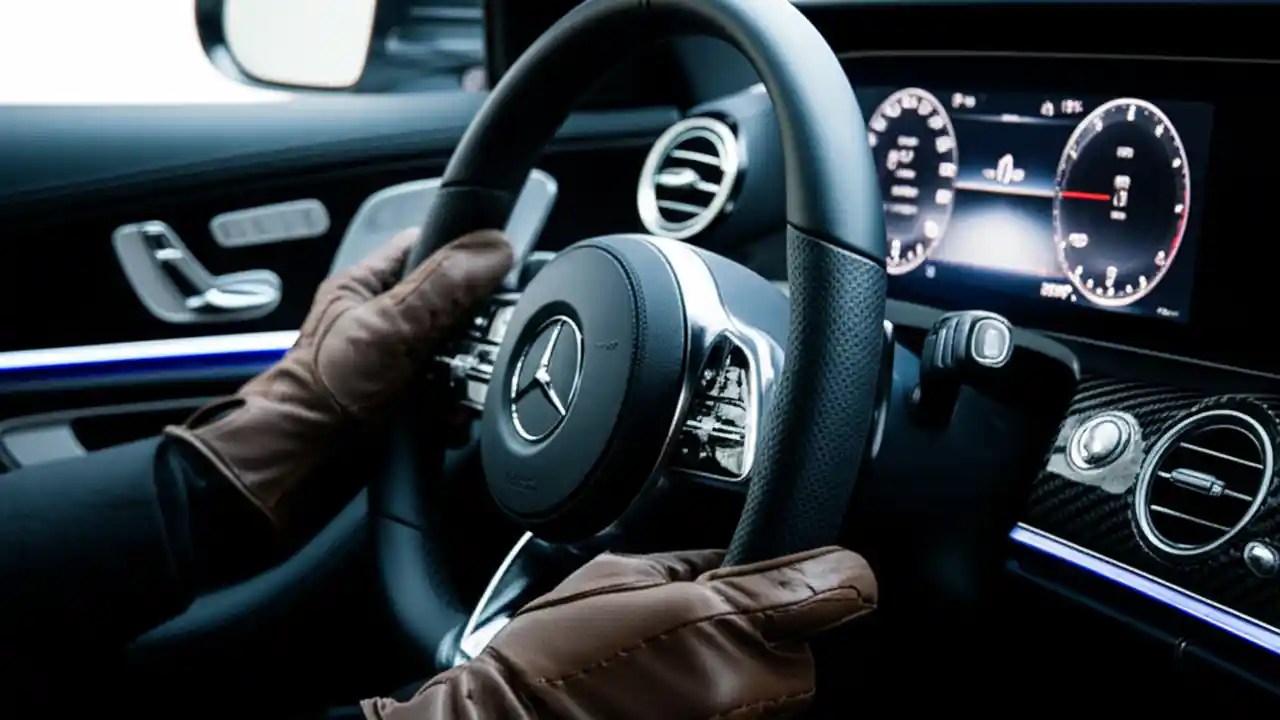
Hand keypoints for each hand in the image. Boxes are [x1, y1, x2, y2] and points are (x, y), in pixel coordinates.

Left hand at [167, 228, 512, 524]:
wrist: (306, 461)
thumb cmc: (319, 390)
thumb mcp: (387, 324)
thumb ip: (442, 284)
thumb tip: (492, 250)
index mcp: (368, 285)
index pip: (427, 247)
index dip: (463, 252)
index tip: (494, 268)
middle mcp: (386, 320)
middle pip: (453, 303)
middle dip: (473, 325)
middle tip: (479, 336)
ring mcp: (400, 361)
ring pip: (460, 352)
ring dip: (470, 370)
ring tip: (463, 380)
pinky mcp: (413, 399)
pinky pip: (456, 393)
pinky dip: (460, 405)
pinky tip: (452, 411)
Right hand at [363, 547, 876, 719]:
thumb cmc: (548, 664)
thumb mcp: (619, 575)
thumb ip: (694, 562)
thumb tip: (736, 555)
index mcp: (723, 622)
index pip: (838, 591)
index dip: (833, 574)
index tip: (836, 570)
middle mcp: (746, 688)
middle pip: (806, 652)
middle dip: (764, 635)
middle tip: (700, 631)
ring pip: (778, 695)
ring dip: (743, 678)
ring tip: (673, 673)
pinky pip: (748, 719)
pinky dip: (723, 708)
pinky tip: (670, 701)